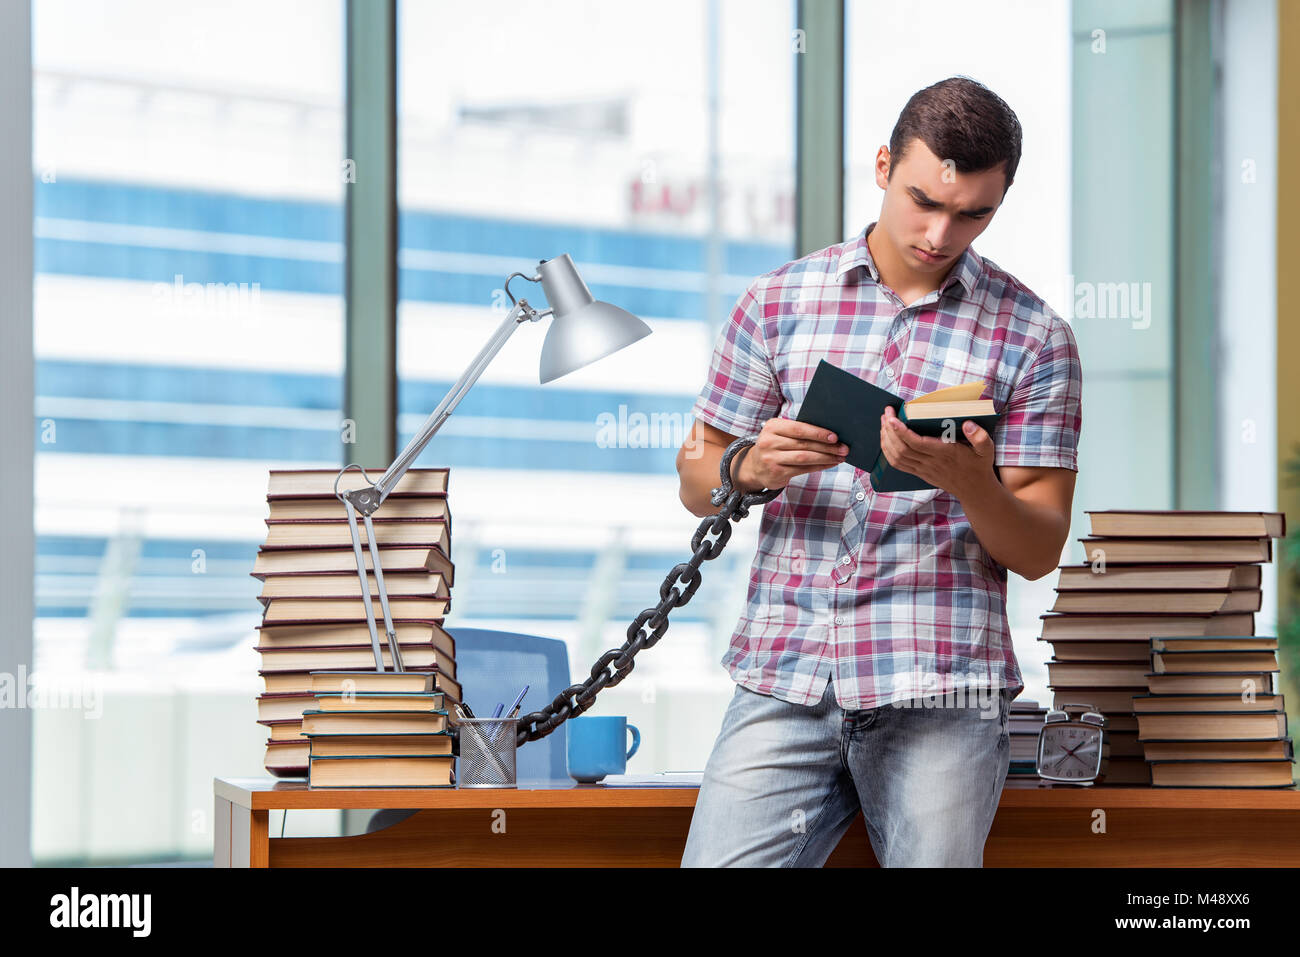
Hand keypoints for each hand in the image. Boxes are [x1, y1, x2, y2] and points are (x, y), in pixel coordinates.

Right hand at [735, 417, 849, 491]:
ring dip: (825, 457)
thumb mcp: (780, 434)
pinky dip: (819, 466)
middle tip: (843, 447)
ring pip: (804, 458)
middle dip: (827, 446)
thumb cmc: (775, 446)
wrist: (754, 467)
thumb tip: (829, 434)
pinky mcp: (776, 473)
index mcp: (772, 427)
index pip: (798, 429)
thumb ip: (799, 431)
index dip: (817, 433)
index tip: (834, 436)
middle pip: (803, 444)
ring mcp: (771, 459)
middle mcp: (769, 442)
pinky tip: (830, 464)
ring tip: (840, 457)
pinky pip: (803, 469)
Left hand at [878, 406, 996, 499]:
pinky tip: (886, 440)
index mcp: (944, 454)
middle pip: (902, 449)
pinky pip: (899, 465)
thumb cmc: (979, 466)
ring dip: (886, 440)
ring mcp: (924, 470)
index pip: (917, 443)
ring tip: (883, 423)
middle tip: (885, 414)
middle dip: (889, 431)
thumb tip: (968, 424)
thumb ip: (980, 437)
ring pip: (897, 457)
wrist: (975, 490)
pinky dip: (888, 452)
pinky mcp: (920, 474)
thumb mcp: (986, 450)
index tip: (892, 418)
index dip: (901, 431)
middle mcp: (931, 463)